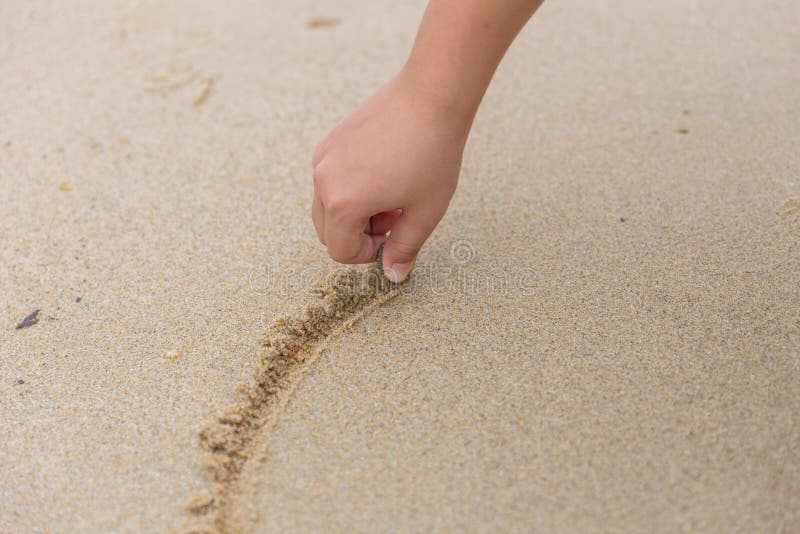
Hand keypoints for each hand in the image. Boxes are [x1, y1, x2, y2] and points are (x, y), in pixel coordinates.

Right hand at [311, 68, 469, 282]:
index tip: (395, 236)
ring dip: (355, 212)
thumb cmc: (433, 154)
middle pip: (328, 231)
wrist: (431, 96)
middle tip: (396, 216)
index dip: (369, 253)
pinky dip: (350, 187)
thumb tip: (393, 275)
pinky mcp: (330, 140)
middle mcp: (323, 180)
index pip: (341, 251)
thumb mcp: (425, 212)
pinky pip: (331, 179)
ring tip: (392, 193)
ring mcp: (323, 157)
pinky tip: (384, 172)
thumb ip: (405, 248)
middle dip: (360, 234)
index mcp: (342, 203)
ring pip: (328, 205)